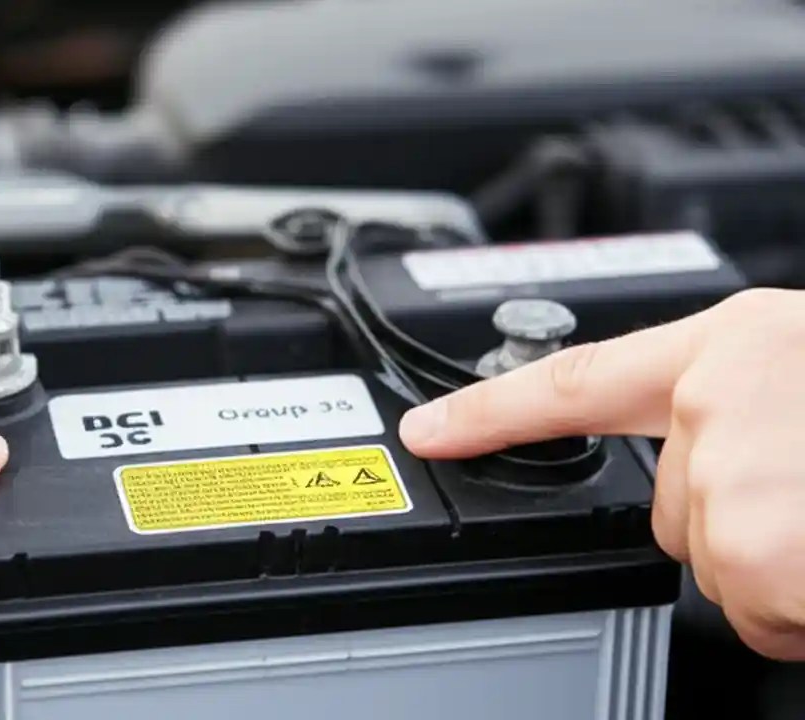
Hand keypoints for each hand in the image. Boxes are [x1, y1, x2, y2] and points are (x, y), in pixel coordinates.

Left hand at [398, 288, 804, 660]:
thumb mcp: (800, 369)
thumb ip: (728, 403)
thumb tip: (702, 449)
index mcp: (725, 344)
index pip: (574, 379)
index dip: (491, 412)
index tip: (426, 431)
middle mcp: (710, 401)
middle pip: (659, 509)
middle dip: (729, 521)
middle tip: (801, 494)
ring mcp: (725, 475)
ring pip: (710, 563)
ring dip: (773, 565)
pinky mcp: (754, 547)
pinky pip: (751, 611)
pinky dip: (795, 607)